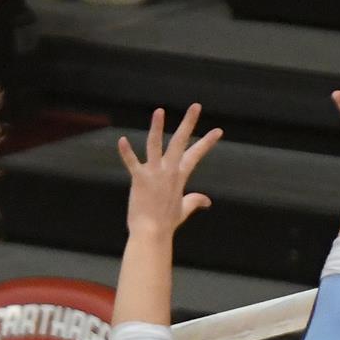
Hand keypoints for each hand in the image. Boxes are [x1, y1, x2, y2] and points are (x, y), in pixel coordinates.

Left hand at [118, 104, 221, 236]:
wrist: (152, 233)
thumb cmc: (166, 223)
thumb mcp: (183, 210)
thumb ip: (195, 201)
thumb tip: (207, 201)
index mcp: (180, 176)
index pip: (196, 154)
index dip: (207, 142)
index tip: (218, 130)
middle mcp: (169, 171)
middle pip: (180, 141)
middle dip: (189, 122)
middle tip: (196, 106)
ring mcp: (154, 174)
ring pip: (155, 144)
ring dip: (157, 127)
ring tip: (159, 111)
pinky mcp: (139, 179)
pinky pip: (132, 162)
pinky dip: (126, 152)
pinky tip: (121, 140)